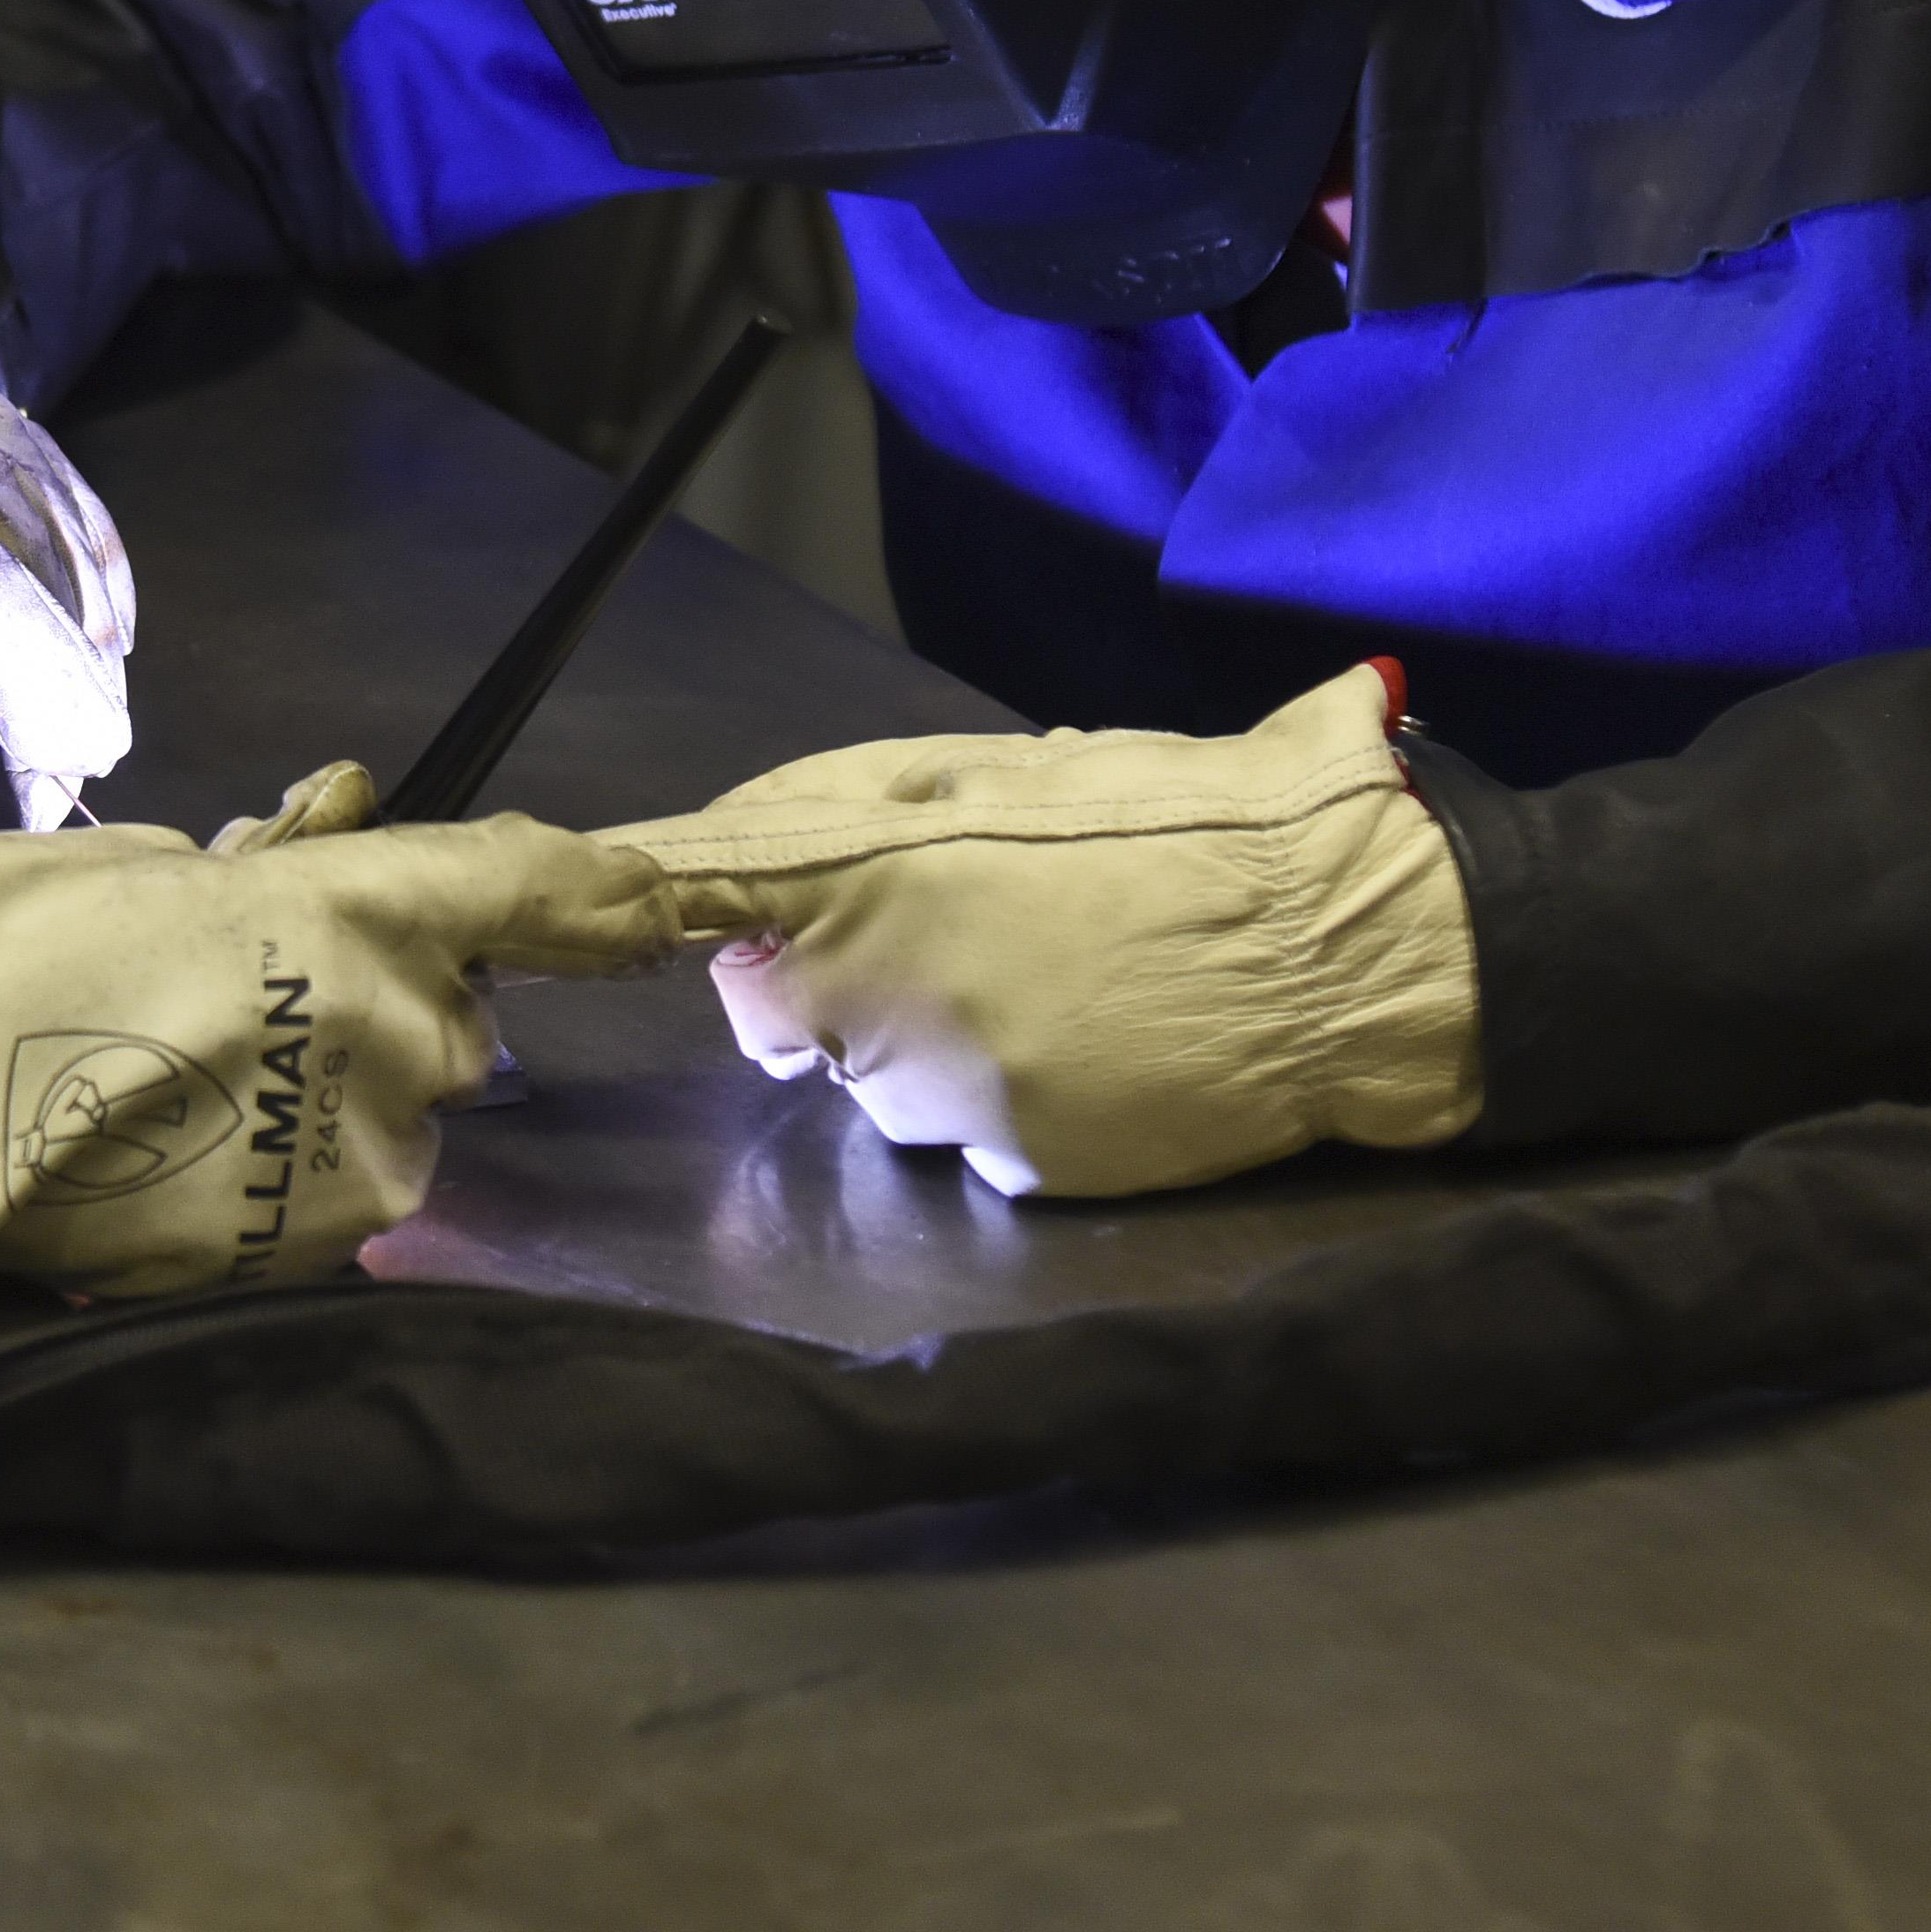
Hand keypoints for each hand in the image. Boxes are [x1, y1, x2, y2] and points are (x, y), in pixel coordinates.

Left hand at [0, 267, 134, 823]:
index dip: (28, 665)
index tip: (59, 753)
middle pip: (15, 520)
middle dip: (68, 640)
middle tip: (96, 741)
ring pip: (24, 475)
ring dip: (77, 577)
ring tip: (102, 677)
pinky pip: (3, 444)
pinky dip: (53, 513)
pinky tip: (74, 575)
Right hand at [0, 764, 687, 1294]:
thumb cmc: (19, 945)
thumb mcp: (162, 864)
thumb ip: (284, 870)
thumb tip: (334, 837)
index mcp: (362, 908)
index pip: (528, 885)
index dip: (599, 895)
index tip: (647, 906)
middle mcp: (397, 1033)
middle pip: (450, 1024)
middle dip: (385, 1011)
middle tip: (255, 1003)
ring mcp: (359, 1157)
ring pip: (398, 1124)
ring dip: (335, 1104)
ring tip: (193, 1093)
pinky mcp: (307, 1253)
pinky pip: (333, 1200)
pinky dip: (281, 1180)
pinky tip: (180, 1158)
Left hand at [611, 665, 1482, 1197]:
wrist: (1344, 952)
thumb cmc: (1196, 828)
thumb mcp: (1025, 768)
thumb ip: (872, 801)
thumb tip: (755, 829)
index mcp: (886, 860)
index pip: (700, 884)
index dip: (633, 894)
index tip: (586, 904)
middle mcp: (895, 984)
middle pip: (777, 1009)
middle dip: (826, 978)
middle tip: (937, 933)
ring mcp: (954, 1086)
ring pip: (871, 1083)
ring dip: (916, 1044)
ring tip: (1042, 985)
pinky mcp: (1018, 1163)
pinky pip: (963, 1138)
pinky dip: (998, 1102)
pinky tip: (1083, 1048)